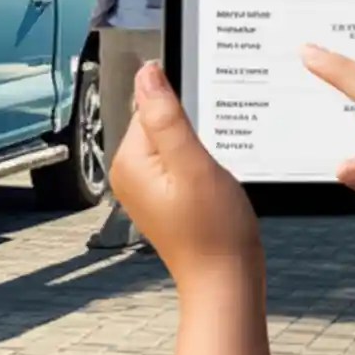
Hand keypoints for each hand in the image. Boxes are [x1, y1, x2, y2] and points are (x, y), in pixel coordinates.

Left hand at [110, 61, 262, 290]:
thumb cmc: (213, 231)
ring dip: (199, 154)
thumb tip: (147, 73)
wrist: (225, 281)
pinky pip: (181, 164)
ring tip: (211, 184)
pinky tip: (211, 191)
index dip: (187, 117)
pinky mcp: (163, 197)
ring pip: (176, 144)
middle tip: (209, 169)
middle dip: (193, 135)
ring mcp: (145, 187)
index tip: (202, 143)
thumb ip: (167, 116)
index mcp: (128, 160)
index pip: (152, 107)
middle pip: (163, 124)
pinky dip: (200, 169)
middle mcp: (129, 173)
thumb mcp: (193, 164)